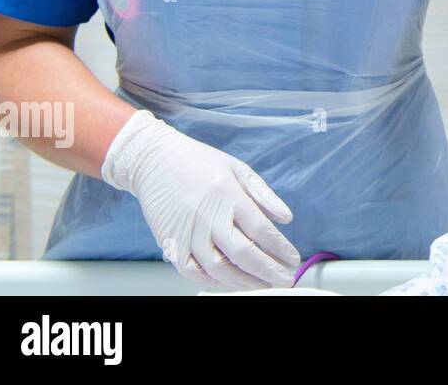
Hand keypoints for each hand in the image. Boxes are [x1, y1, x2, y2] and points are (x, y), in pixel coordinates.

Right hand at [102, 110, 301, 289]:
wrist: (154, 162)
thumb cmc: (199, 163)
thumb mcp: (238, 168)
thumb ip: (263, 195)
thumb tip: (287, 218)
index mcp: (228, 194)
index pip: (260, 229)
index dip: (280, 248)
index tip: (293, 259)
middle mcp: (207, 215)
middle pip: (243, 252)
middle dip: (268, 270)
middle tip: (284, 279)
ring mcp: (187, 231)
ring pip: (218, 267)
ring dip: (243, 281)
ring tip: (262, 285)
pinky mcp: (170, 242)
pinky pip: (192, 271)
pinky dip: (212, 281)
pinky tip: (230, 283)